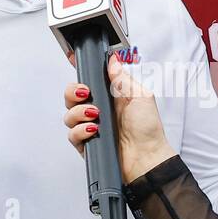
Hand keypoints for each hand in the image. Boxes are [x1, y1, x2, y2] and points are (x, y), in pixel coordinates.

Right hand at [64, 54, 175, 183]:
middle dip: (73, 91)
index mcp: (110, 95)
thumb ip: (123, 78)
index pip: (90, 79)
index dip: (80, 70)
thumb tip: (113, 61)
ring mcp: (90, 126)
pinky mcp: (86, 142)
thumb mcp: (141, 96)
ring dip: (78, 112)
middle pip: (72, 95)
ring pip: (69, 114)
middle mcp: (98, 109)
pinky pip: (71, 134)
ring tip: (95, 115)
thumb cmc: (148, 129)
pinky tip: (93, 130)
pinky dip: (79, 130)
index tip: (73, 60)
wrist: (146, 157)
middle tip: (85, 94)